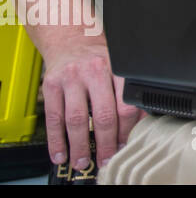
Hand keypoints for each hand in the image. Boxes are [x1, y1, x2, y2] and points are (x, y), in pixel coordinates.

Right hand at [40, 34, 140, 168]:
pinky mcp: (51, 84)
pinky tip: (60, 153)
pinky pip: (54, 118)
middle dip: (106, 143)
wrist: (70, 36)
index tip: (125, 147)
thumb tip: (142, 122)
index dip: (127, 131)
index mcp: (117, 68)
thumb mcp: (119, 67)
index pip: (126, 105)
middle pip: (103, 114)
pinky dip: (56, 140)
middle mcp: (94, 71)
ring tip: (82, 162)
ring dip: (80, 145)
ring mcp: (71, 78)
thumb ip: (128, 92)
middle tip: (106, 160)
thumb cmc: (98, 55)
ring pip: (77, 119)